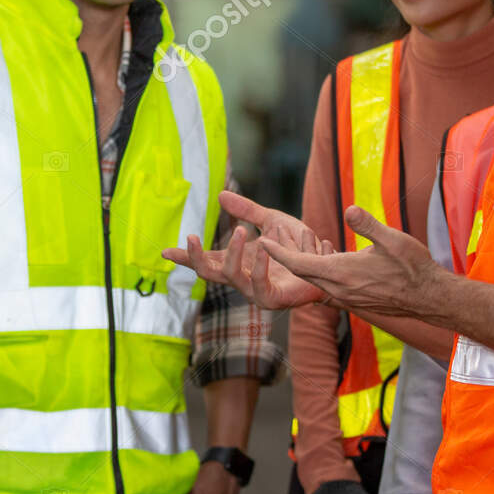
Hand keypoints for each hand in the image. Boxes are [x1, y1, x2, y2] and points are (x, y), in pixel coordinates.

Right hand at [164, 190, 329, 310]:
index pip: (205, 260)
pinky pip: (259, 287)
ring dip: (232, 253)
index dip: (185, 257)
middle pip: (208, 272)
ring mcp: (256, 291)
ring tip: (240, 231)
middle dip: (195, 256)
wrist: (329, 265)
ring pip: (231, 277)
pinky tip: (263, 248)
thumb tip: (221, 195)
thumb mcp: (270, 221)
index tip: (163, 251)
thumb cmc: (300, 248)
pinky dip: (260, 266)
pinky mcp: (274, 299)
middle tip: (191, 235)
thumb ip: (247, 211)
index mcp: (238, 262)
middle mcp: (243, 278)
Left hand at [260, 205, 450, 320]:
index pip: (300, 264)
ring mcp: (346, 298)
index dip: (279, 253)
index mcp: (342, 273)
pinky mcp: (354, 301)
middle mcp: (339, 289)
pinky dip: (318, 275)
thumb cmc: (413, 267)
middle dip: (285, 258)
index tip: (263, 241)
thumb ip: (368, 224)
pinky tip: (323, 264)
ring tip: (292, 249)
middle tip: (269, 243)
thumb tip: (350, 209)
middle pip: (302, 274)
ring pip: (314, 281)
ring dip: (302, 267)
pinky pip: (327, 288)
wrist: (429, 298)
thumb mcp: (392, 239)